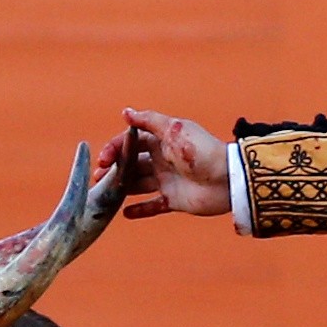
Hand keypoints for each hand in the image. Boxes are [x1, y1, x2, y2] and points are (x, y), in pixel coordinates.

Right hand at [103, 108, 232, 219]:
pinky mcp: (173, 200)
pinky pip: (152, 206)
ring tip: (105, 195)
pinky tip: (124, 213)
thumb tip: (126, 112)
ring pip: (137, 185)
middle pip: (130, 164)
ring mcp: (167, 181)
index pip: (130, 143)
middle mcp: (161, 160)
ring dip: (121, 188)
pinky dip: (139, 210)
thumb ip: (148, 121)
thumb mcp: (174, 129)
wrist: (227, 179)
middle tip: (98, 178)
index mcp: (161, 141)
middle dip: (113, 170)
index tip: (104, 160)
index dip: (114, 149)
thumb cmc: (201, 150)